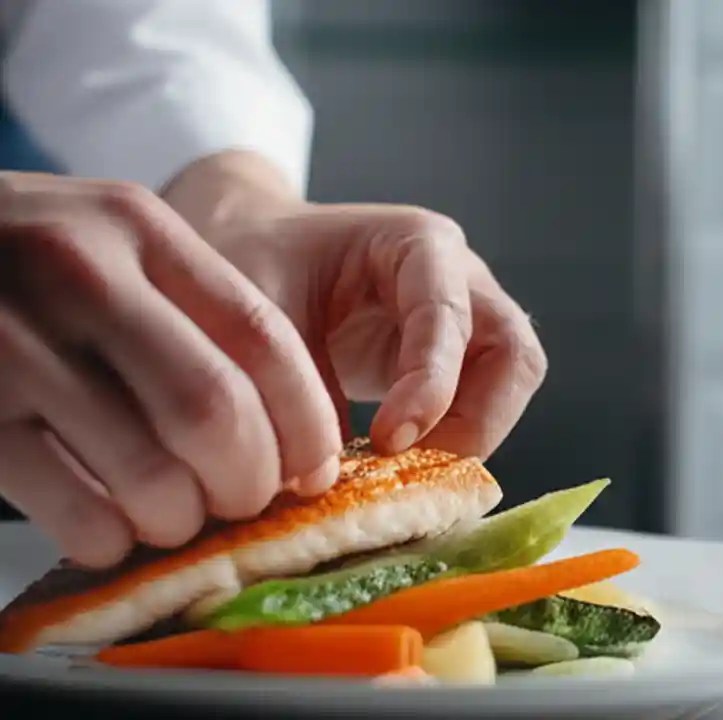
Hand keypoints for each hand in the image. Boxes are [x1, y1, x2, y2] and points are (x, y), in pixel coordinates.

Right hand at [0, 172, 342, 566]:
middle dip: (249, 479)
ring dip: (180, 517)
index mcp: (138, 229)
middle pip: (215, 410)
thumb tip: (295, 436)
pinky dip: (109, 537)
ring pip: (149, 467)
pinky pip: (70, 503)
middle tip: (244, 501)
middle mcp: (79, 274)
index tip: (315, 466)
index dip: (306, 420)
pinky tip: (111, 533)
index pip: (263, 337)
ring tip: (176, 518)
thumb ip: (193, 310)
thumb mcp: (111, 242)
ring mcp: (12, 343)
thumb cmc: (23, 259)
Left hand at [164, 152, 547, 459]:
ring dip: (472, 438)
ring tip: (405, 475)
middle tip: (413, 472)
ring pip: (511, 386)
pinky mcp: (457, 362)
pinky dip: (453, 446)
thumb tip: (325, 478)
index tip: (389, 440)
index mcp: (417, 243)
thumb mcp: (257, 307)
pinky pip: (484, 408)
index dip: (431, 383)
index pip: (450, 313)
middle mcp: (460, 278)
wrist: (253, 246)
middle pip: (512, 352)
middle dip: (476, 421)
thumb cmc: (255, 260)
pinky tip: (398, 470)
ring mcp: (468, 320)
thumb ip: (293, 383)